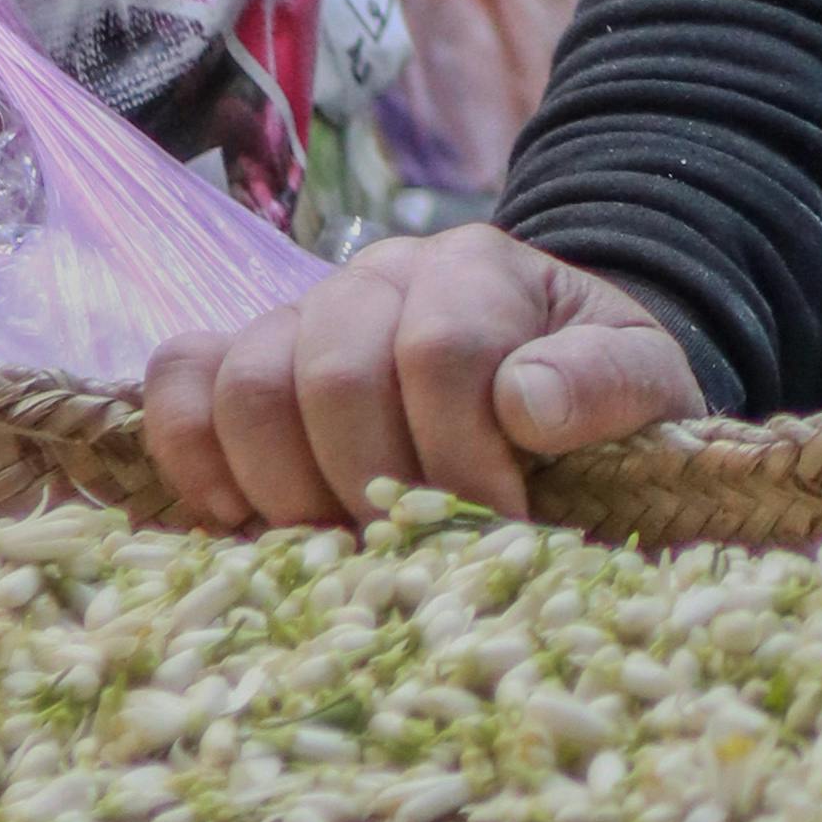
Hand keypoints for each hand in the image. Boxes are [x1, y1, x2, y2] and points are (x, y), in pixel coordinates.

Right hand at [141, 227, 704, 532]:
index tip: (496, 528)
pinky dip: (196, 452)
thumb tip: (526, 402)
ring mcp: (302, 312)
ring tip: (341, 548)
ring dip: (287, 487)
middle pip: (333, 373)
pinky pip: (180, 377)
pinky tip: (245, 521)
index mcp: (478, 268)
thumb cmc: (592, 392)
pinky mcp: (242, 357)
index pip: (439, 352)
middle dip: (371, 486)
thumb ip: (604, 383)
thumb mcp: (641, 381)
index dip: (461, 457)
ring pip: (248, 382)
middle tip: (410, 553)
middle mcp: (380, 274)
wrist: (547, 378)